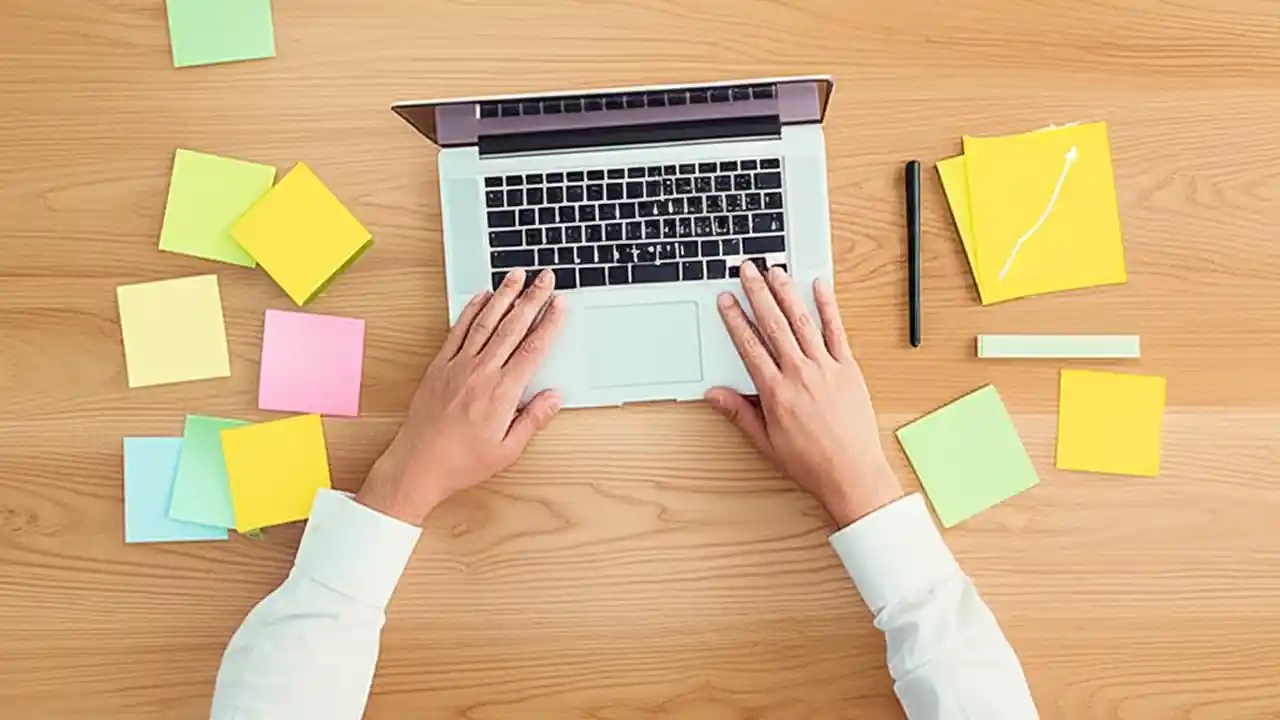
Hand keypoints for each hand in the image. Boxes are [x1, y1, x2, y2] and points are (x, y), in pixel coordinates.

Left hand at [358, 269, 565, 524]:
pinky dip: (471, 311)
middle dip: (532, 299)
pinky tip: (482, 297)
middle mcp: (481, 373)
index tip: (560, 304)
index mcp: (502, 393)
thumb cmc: (462, 462)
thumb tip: (554, 396)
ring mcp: (458, 366)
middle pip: (513, 327)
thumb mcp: (508, 450)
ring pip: (486, 322)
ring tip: (516, 276)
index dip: (549, 323)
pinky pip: (458, 331)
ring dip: (504, 296)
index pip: (533, 348)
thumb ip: (533, 419)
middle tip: (544, 278)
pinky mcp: (439, 366)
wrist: (418, 464)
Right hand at [705, 262, 903, 527]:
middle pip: (773, 324)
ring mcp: (826, 368)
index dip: (735, 319)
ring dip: (787, 293)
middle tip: (747, 270)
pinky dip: (828, 307)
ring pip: (802, 322)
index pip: (749, 346)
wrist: (851, 473)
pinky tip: (820, 287)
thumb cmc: (810, 462)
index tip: (726, 300)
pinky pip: (837, 331)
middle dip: (758, 293)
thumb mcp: (766, 442)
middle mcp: (800, 374)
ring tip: (776, 270)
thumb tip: (713, 394)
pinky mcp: (849, 369)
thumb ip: (739, 413)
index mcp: (776, 392)